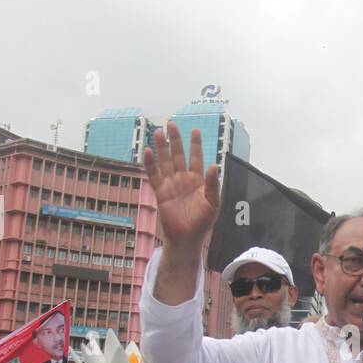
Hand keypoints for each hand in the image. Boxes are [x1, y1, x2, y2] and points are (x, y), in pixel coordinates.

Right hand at [143, 122, 220, 253]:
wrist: (187, 239)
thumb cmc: (202, 223)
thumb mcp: (213, 203)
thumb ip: (213, 184)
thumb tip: (214, 165)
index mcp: (198, 181)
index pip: (196, 158)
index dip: (195, 145)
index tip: (195, 130)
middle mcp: (183, 180)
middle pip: (178, 155)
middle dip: (175, 140)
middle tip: (171, 124)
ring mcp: (171, 185)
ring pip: (165, 162)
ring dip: (162, 148)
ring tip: (158, 132)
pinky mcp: (161, 193)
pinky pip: (154, 175)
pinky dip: (151, 164)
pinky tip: (148, 152)